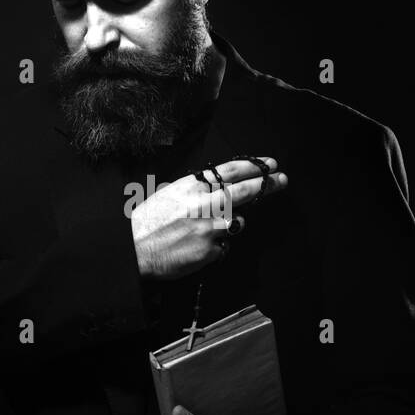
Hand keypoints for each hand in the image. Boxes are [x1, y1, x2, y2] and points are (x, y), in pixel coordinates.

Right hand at [131, 157, 287, 279]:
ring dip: (229, 226)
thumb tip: (219, 188)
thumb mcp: (170, 195)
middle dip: (268, 184)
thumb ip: (197, 191)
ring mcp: (209, 228)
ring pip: (237, 222)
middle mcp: (203, 204)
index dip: (254, 166)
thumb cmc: (147, 222)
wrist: (131, 249)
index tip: (270, 164)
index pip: (231, 171)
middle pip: (244, 190)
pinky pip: (223, 247)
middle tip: (282, 180)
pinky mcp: (210, 250)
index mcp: (191, 186)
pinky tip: (194, 248)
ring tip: (203, 231)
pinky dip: (214, 248)